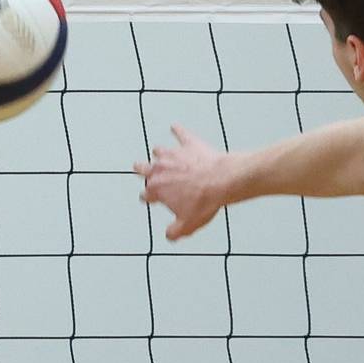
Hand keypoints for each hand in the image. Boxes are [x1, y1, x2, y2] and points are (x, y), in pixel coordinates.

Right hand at [134, 124, 227, 239]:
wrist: (223, 181)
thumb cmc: (204, 202)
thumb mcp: (188, 224)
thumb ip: (174, 231)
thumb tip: (169, 235)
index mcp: (156, 189)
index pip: (145, 194)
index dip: (147, 198)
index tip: (149, 200)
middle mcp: (160, 169)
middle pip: (142, 168)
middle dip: (141, 170)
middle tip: (140, 170)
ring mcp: (174, 155)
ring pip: (159, 151)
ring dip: (159, 154)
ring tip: (161, 154)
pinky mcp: (189, 144)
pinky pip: (180, 133)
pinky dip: (177, 131)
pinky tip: (175, 127)